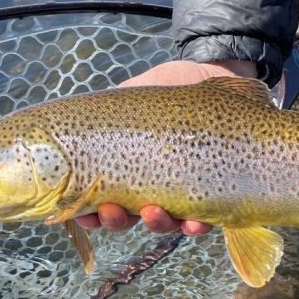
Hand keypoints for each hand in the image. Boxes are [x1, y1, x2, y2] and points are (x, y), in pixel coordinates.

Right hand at [74, 59, 257, 234]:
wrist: (215, 73)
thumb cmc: (170, 86)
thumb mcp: (136, 93)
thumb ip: (111, 111)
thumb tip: (86, 127)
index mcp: (125, 165)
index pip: (99, 198)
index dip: (87, 214)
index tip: (82, 214)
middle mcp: (149, 184)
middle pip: (127, 217)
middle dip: (116, 221)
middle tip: (113, 211)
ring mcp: (180, 191)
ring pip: (164, 222)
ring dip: (155, 223)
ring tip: (153, 212)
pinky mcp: (212, 192)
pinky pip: (203, 218)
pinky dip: (196, 226)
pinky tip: (194, 222)